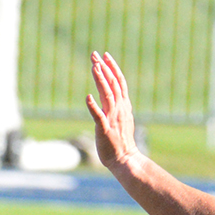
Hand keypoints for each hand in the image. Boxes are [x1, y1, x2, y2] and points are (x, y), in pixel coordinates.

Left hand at [85, 51, 138, 171]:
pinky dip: (94, 107)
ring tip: (94, 67)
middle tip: (94, 55)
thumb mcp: (121, 119)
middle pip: (112, 84)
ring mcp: (113, 119)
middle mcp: (119, 109)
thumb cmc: (120, 141)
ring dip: (101, 81)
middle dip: (104, 68)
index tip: (105, 55)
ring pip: (107, 96)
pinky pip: (99, 117)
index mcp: (123, 106)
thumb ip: (116, 106)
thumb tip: (108, 96)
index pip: (119, 82)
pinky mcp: (105, 130)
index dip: (112, 67)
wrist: (126, 159)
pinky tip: (88, 97)